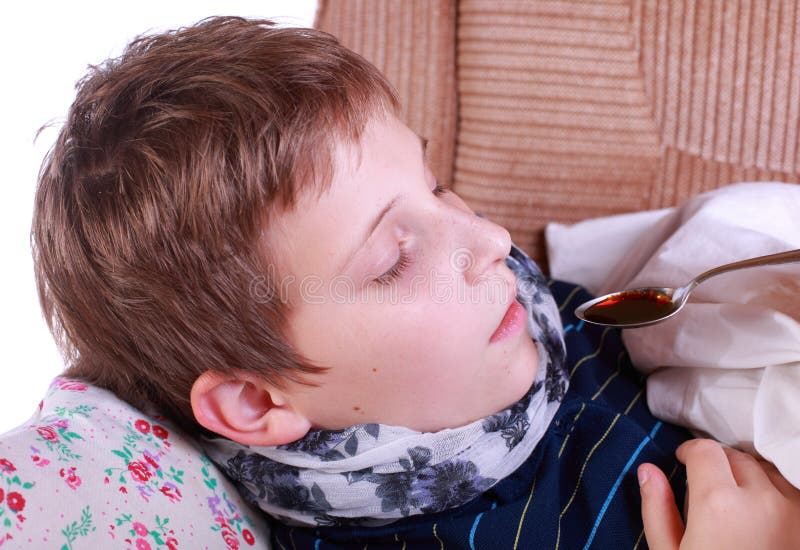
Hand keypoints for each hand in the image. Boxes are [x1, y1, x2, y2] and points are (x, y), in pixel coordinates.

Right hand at [638, 438, 799, 549]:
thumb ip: (657, 509)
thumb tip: (648, 471)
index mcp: (718, 503)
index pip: (705, 451)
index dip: (690, 451)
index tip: (683, 460)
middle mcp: (760, 500)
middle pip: (736, 458)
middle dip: (717, 464)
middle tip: (705, 483)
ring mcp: (793, 513)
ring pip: (768, 471)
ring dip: (749, 475)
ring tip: (735, 498)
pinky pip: (793, 491)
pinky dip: (776, 492)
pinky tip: (761, 512)